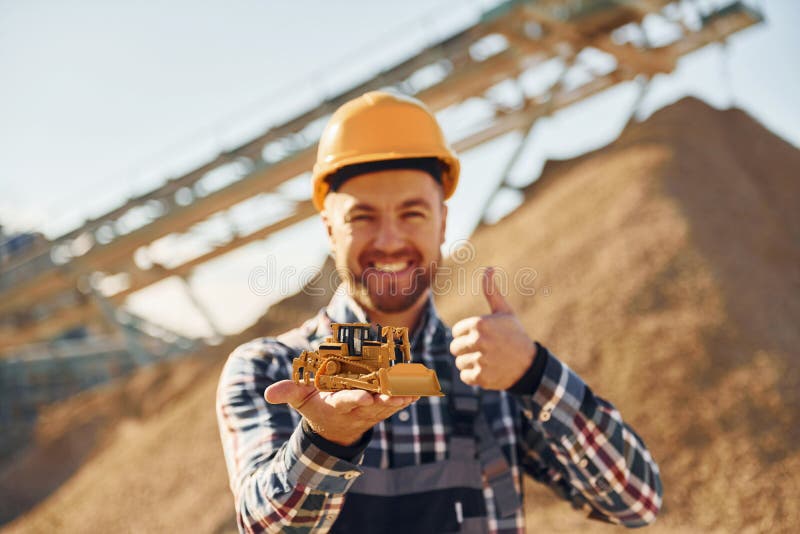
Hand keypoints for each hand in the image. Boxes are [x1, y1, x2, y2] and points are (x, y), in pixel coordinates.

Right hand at [265, 381, 417, 445]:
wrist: (335, 428)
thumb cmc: (317, 407)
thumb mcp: (301, 400)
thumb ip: (288, 393)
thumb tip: (268, 394)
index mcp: (337, 404)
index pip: (346, 401)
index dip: (355, 398)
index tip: (364, 396)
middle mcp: (358, 408)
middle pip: (374, 403)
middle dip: (386, 399)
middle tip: (398, 393)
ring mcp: (373, 409)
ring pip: (389, 403)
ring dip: (402, 397)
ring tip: (415, 389)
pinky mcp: (383, 407)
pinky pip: (398, 402)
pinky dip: (409, 396)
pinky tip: (421, 389)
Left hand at [450, 267, 535, 389]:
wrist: (530, 364)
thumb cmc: (514, 335)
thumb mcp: (504, 311)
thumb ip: (491, 291)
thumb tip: (488, 268)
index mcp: (479, 323)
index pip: (456, 331)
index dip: (468, 334)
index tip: (483, 336)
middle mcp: (478, 341)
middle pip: (454, 347)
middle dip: (466, 349)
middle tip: (484, 350)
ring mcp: (480, 360)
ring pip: (459, 363)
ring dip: (470, 363)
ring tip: (488, 360)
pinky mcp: (481, 377)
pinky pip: (465, 376)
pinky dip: (474, 376)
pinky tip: (488, 371)